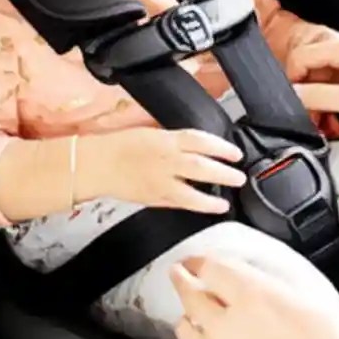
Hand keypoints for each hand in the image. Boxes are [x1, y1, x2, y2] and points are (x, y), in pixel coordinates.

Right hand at [80, 128, 246, 213]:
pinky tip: (211, 207)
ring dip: (213, 196)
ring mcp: (160, 182)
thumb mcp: (151, 132)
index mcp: (166, 140)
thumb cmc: (121, 145)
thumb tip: (198, 145)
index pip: (200, 141)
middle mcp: (166, 160)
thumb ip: (175, 140)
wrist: (98, 164)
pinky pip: (180, 203)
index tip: (235, 153)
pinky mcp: (154, 198)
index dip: (221, 147)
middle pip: (202, 166)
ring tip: (229, 198)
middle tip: (239, 176)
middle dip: (224, 171)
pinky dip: (197, 206)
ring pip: (192, 191)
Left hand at [171, 256, 338, 338]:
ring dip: (187, 316)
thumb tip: (261, 279)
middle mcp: (227, 323)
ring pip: (186, 329)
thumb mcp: (312, 298)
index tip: (195, 258)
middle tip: (178, 272)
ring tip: (190, 311)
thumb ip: (277, 285)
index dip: (198, 260)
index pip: (209, 268)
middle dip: (182, 281)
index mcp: (252, 295)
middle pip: (190, 295)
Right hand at [286, 34, 338, 127]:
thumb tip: (292, 95)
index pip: (301, 56)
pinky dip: (334, 99)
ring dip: (320, 98)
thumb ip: (320, 96)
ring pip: (326, 76)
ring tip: (323, 122)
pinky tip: (338, 118)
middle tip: (308, 117)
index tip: (292, 103)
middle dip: (305, 91)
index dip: (292, 80)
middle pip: (312, 65)